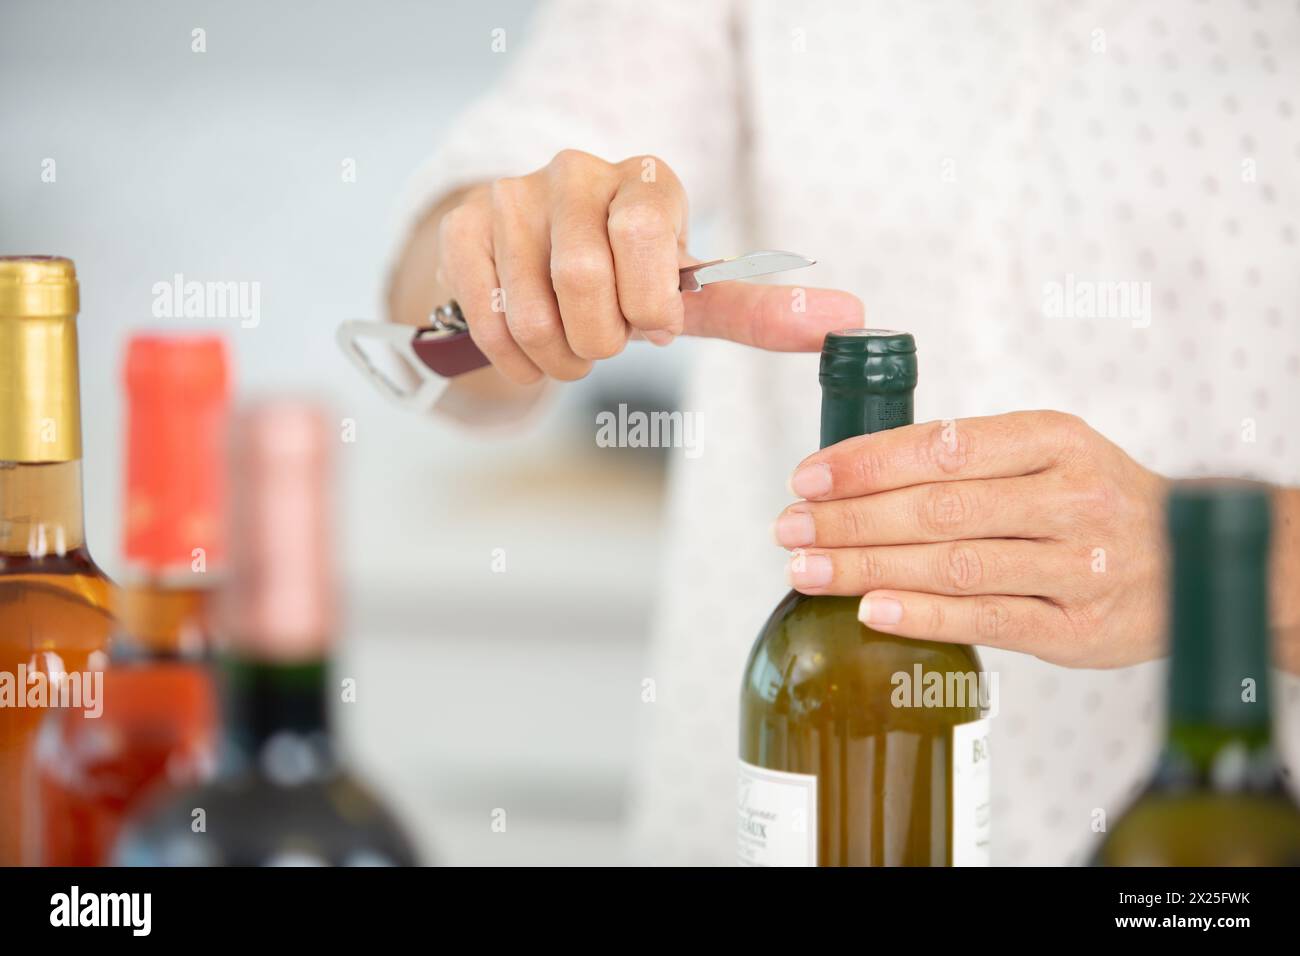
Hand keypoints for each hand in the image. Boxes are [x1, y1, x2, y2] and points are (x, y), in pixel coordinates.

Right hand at [422, 150, 861, 383]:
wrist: (529, 265)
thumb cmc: (620, 281)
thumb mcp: (687, 294)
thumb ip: (758, 310)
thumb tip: (851, 323)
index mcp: (647, 180)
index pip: (647, 237)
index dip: (646, 305)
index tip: (649, 323)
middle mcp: (577, 172)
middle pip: (585, 285)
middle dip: (599, 343)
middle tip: (602, 344)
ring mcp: (513, 195)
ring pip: (536, 312)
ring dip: (558, 359)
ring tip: (568, 349)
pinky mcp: (464, 226)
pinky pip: (489, 318)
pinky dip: (514, 360)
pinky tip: (526, 350)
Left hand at [774, 411, 1168, 667]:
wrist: (1196, 562)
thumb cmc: (1096, 502)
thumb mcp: (1050, 453)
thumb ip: (970, 458)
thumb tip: (854, 474)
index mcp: (1054, 440)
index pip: (944, 444)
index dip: (867, 462)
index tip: (808, 476)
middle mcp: (1070, 498)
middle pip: (939, 508)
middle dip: (851, 518)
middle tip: (790, 526)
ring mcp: (1079, 566)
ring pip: (954, 564)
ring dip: (868, 566)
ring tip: (807, 568)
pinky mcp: (1077, 628)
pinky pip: (987, 620)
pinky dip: (923, 615)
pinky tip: (869, 609)